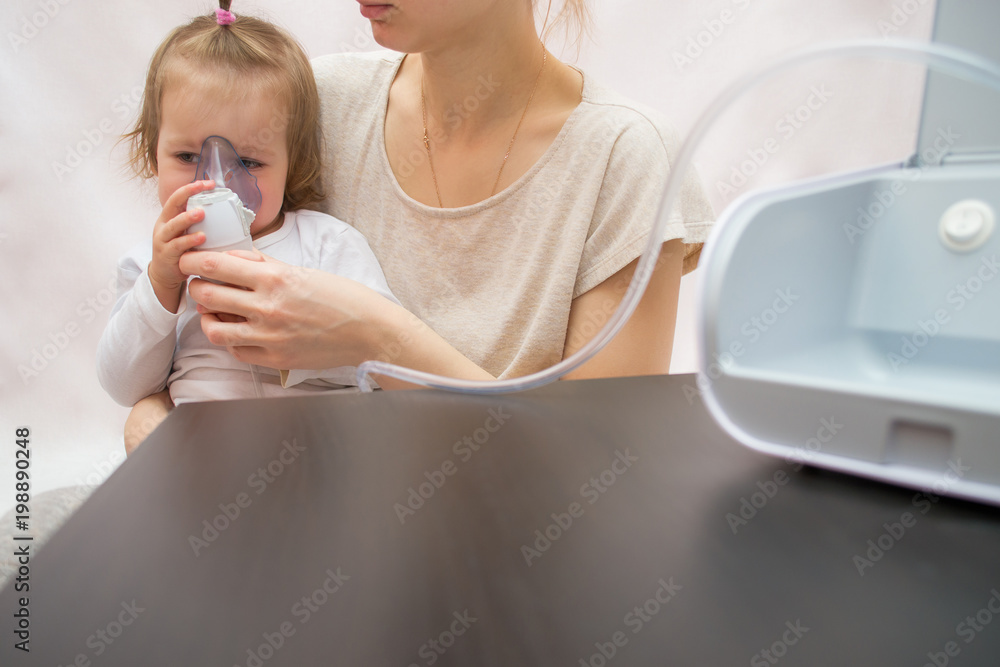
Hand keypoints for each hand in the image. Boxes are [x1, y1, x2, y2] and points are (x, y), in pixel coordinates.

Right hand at [148, 180, 215, 312]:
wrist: (165, 274)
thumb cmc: (181, 250)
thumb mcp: (187, 233)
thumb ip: (200, 223)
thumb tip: (229, 214)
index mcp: (169, 217)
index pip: (178, 197)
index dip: (191, 188)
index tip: (209, 183)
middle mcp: (163, 226)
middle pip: (173, 205)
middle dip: (187, 195)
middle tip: (203, 189)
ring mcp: (163, 240)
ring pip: (173, 226)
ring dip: (187, 218)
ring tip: (201, 213)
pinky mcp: (166, 255)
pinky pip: (178, 246)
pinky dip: (189, 241)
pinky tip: (201, 237)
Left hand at [178, 249, 387, 369]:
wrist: (368, 331)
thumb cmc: (341, 297)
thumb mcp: (302, 271)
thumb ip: (264, 266)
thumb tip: (234, 258)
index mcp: (274, 278)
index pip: (216, 265)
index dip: (193, 262)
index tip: (187, 260)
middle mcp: (267, 307)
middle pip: (207, 295)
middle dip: (196, 287)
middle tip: (198, 285)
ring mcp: (269, 336)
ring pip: (214, 328)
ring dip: (207, 317)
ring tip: (213, 311)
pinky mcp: (274, 358)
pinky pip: (235, 350)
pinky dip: (229, 339)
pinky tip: (235, 330)